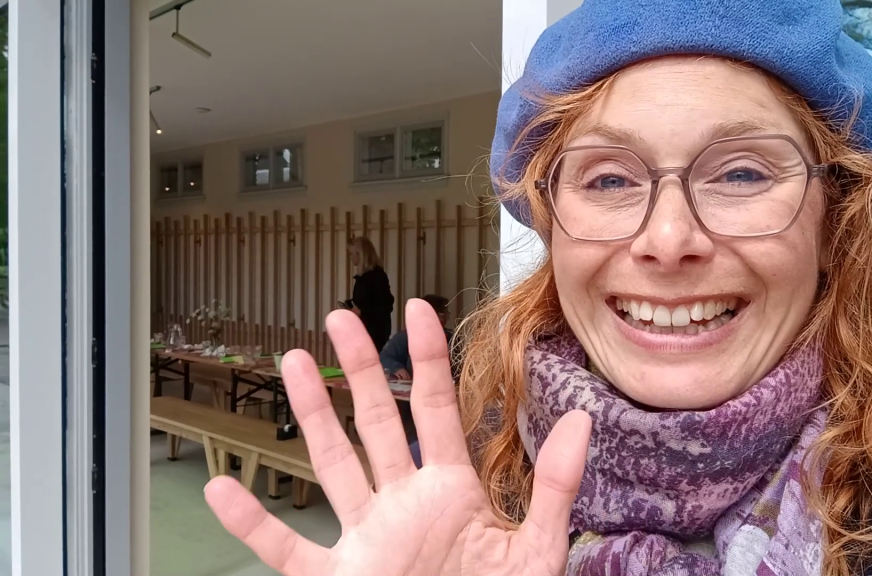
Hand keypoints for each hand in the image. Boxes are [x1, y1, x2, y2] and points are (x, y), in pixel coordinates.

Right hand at [204, 299, 592, 575]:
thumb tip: (581, 420)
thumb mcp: (537, 549)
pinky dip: (254, 527)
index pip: (434, 410)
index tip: (419, 310)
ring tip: (292, 363)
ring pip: (331, 466)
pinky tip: (224, 493)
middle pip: (375, 423)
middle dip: (358, 369)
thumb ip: (555, 486)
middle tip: (340, 317)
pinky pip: (287, 550)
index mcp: (451, 492)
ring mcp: (367, 539)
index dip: (427, 360)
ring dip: (311, 417)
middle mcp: (403, 505)